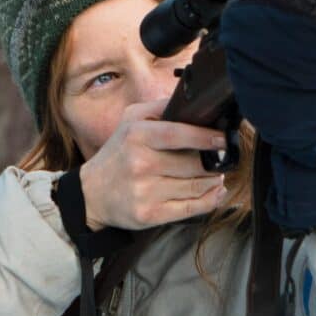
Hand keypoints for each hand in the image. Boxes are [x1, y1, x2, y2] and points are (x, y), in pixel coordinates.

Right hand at [77, 100, 232, 230]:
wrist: (91, 193)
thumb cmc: (119, 153)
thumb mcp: (131, 120)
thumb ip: (161, 106)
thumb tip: (194, 101)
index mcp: (137, 136)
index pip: (178, 134)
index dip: (205, 137)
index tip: (223, 139)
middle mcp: (140, 164)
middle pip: (194, 164)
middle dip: (214, 162)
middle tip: (221, 159)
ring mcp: (144, 192)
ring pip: (196, 186)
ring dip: (214, 180)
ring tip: (215, 174)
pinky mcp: (149, 215)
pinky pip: (192, 208)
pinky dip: (210, 200)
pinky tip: (215, 192)